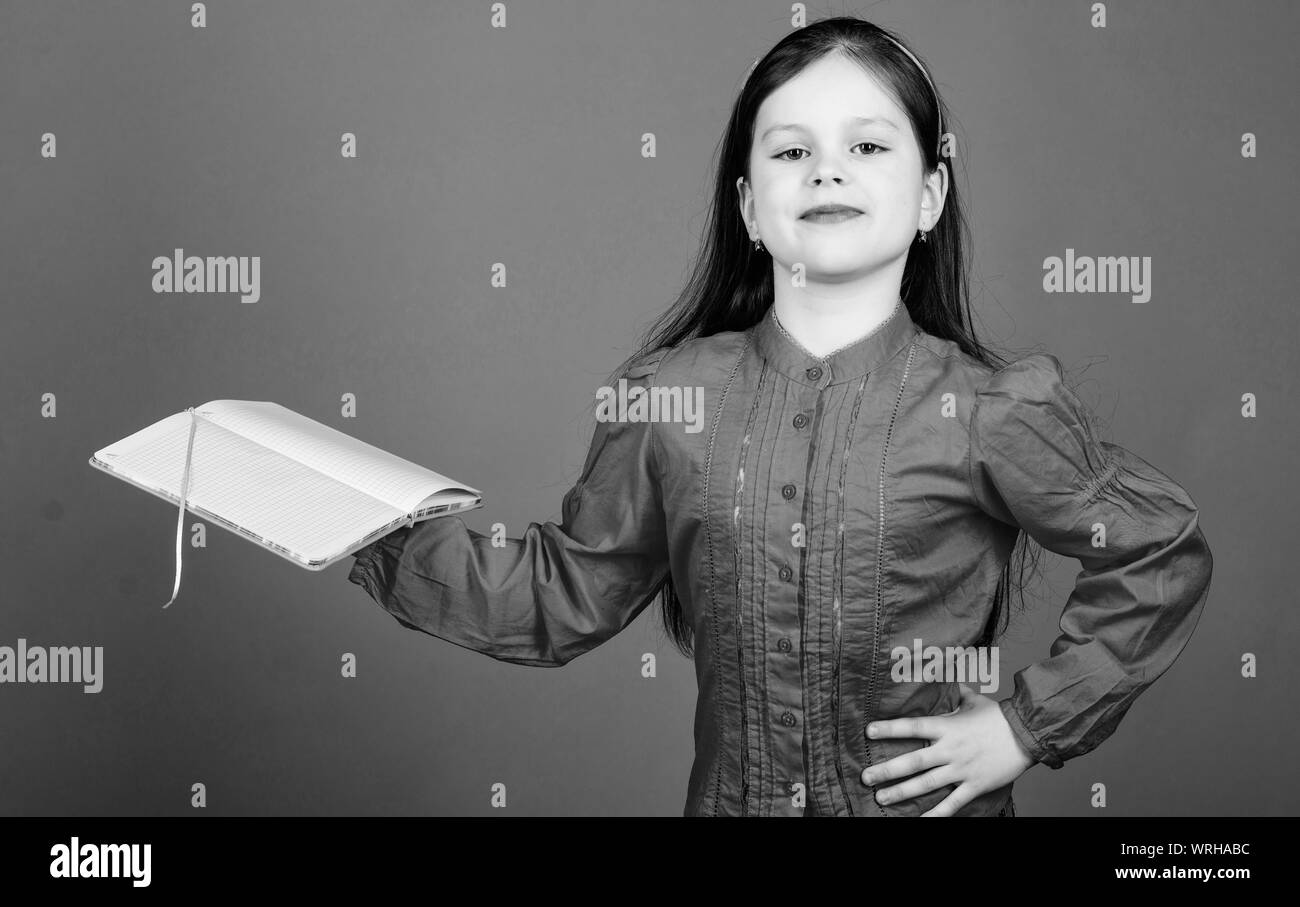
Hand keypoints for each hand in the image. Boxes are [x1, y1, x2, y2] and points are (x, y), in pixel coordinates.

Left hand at [860, 684, 1036, 815]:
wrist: (1028, 734)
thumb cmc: (1000, 717)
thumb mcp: (975, 700)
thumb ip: (957, 694)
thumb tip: (950, 679)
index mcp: (947, 727)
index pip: (912, 727)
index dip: (889, 729)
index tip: (868, 732)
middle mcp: (950, 750)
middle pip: (913, 761)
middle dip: (887, 770)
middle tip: (865, 777)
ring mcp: (961, 770)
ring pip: (926, 784)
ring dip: (901, 792)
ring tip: (881, 798)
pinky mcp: (974, 786)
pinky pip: (952, 804)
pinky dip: (935, 815)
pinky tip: (919, 821)